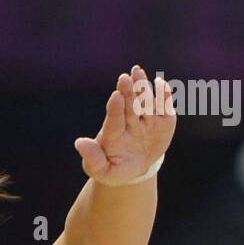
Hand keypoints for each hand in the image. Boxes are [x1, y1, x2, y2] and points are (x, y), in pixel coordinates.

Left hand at [74, 66, 176, 185]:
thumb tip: (79, 143)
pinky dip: (164, 95)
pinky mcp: (164, 120)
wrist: (136, 170)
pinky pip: (164, 106)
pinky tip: (161, 83)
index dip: (115, 108)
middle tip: (124, 78)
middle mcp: (130, 122)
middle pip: (129, 105)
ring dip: (142, 87)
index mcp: (114, 133)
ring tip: (137, 72)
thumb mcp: (103, 172)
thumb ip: (93, 159)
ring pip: (146, 101)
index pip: (114, 120)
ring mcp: (147, 120)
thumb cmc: (116, 169)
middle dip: (128, 92)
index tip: (115, 96)